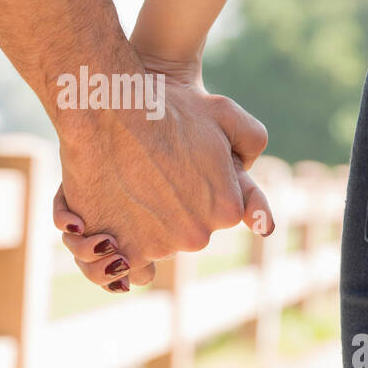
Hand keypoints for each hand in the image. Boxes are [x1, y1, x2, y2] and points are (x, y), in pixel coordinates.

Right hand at [52, 60, 273, 291]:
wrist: (110, 108)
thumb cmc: (168, 107)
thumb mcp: (225, 114)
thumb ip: (252, 142)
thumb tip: (257, 188)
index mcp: (227, 209)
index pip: (217, 210)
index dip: (196, 186)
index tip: (178, 165)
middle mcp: (198, 236)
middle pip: (186, 230)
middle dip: (172, 208)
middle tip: (150, 172)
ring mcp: (160, 246)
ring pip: (155, 242)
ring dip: (142, 223)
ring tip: (127, 184)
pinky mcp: (124, 251)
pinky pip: (126, 260)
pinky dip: (119, 243)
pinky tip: (112, 212)